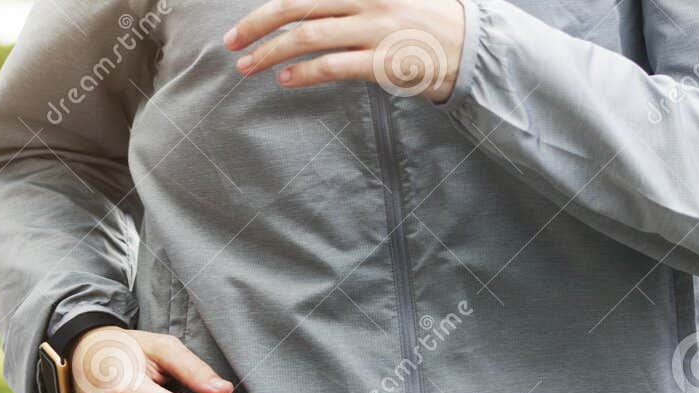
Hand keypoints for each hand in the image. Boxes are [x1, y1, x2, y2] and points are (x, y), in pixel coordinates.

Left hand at [227, 0, 465, 102]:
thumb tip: (304, 8)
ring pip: (311, 36)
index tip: (241, 25)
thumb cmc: (418, 21)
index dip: (269, 6)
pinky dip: (306, 72)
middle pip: (299, 6)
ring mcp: (377, 29)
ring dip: (272, 52)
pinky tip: (284, 79)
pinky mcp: (384, 61)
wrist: (468, 45)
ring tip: (247, 67)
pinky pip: (336, 65)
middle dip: (257, 24)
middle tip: (230, 43)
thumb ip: (343, 1)